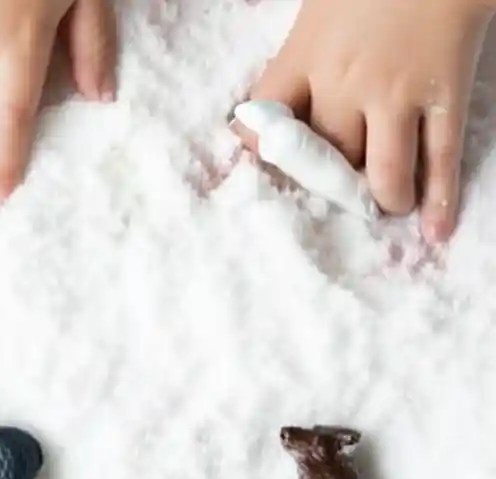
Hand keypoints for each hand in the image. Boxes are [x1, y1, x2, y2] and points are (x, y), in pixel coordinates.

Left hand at [245, 0, 492, 241]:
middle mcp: (341, 84)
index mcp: (301, 58)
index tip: (274, 170)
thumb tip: (277, 109)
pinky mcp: (443, 97)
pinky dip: (438, 200)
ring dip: (384, 200)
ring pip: (384, 173)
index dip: (264, 153)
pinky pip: (439, 159)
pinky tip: (435, 230)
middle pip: (326, 159)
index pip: (262, 123)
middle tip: (343, 196)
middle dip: (334, 185)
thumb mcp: (317, 15)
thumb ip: (300, 59)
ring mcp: (396, 94)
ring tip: (387, 206)